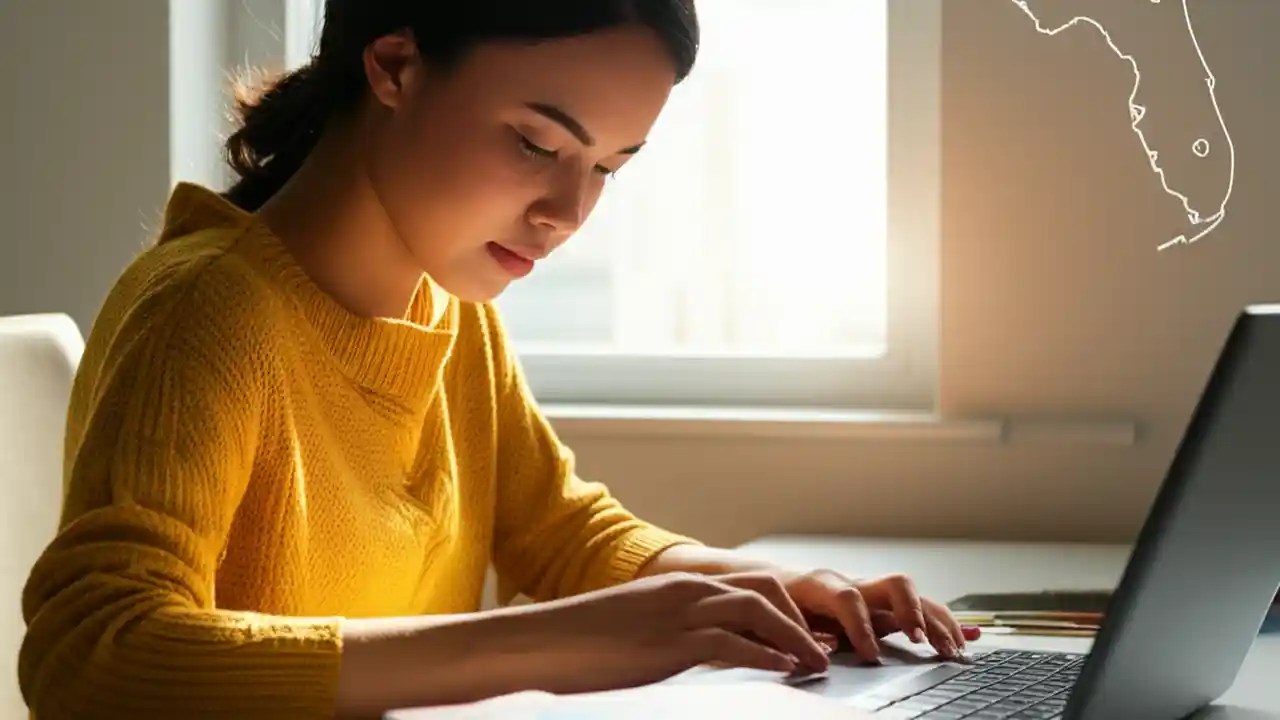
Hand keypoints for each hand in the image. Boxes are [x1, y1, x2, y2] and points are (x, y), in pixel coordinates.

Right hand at [517, 571, 831, 693]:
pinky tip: (783, 669)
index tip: (810, 635)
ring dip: (795, 637)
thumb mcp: (639, 630)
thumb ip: (675, 634)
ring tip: (816, 662)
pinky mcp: (668, 643)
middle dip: (801, 618)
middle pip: (764, 590)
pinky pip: (730, 643)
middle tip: (823, 648)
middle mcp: (685, 592)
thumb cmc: (583, 644)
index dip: (788, 609)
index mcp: (679, 586)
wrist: (539, 644)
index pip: (751, 584)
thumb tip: (705, 655)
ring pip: (757, 611)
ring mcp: (677, 615)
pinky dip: (764, 654)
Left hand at [778, 568, 970, 662]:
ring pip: (916, 597)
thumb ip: (795, 632)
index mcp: (822, 585)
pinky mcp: (885, 605)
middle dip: (912, 611)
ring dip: (937, 622)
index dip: (861, 626)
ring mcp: (873, 592)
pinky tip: (970, 635)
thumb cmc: (776, 603)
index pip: (848, 597)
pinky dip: (945, 622)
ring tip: (953, 650)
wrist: (775, 583)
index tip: (871, 656)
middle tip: (920, 641)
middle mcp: (855, 583)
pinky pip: (921, 608)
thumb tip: (815, 652)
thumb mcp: (777, 617)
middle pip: (894, 584)